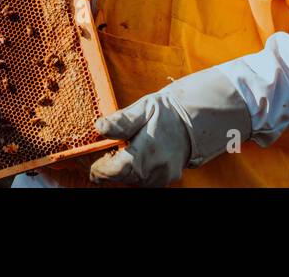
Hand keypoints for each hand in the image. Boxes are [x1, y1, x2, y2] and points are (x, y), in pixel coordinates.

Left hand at [89, 68, 250, 186]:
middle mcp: (157, 168)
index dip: (101, 169)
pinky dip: (133, 173)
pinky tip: (130, 160)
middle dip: (108, 170)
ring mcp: (162, 176)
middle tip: (98, 159)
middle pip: (123, 178)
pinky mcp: (165, 179)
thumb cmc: (168, 111)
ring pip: (132, 181)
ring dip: (120, 172)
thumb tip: (100, 127)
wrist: (196, 120)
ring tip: (114, 156)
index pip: (118, 169)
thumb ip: (122, 120)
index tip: (91, 164)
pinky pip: (143, 181)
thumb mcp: (145, 108)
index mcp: (149, 149)